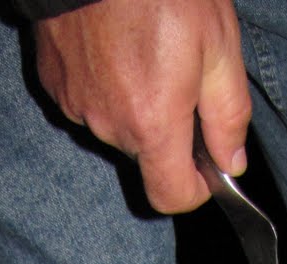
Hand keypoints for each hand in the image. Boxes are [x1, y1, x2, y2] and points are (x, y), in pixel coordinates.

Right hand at [35, 0, 250, 212]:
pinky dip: (106, 84)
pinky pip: (89, 101)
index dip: (194, 189)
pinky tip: (114, 44)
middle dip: (168, 130)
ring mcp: (77, 106)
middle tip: (181, 74)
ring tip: (144, 49)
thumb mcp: (218, 45)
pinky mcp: (56, 84)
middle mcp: (110, 126)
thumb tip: (231, 162)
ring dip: (136, 103)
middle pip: (147, 155)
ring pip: (118, 126)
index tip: (206, 166)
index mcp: (154, 125)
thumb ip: (228, 116)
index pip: (171, 196)